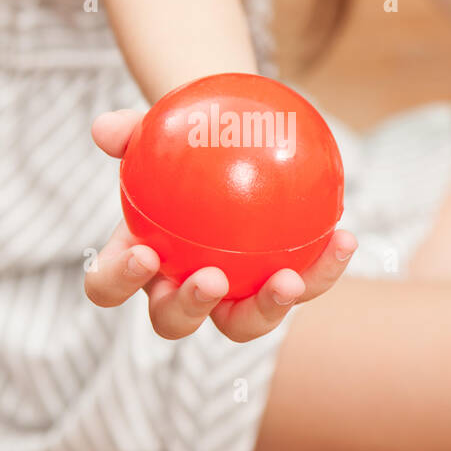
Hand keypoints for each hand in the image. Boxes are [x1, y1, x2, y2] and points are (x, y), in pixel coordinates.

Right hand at [83, 109, 356, 340]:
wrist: (224, 146)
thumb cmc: (180, 142)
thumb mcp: (153, 129)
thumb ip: (128, 131)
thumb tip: (105, 129)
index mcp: (137, 263)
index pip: (109, 286)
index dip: (119, 282)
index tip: (144, 253)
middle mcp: (178, 291)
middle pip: (175, 320)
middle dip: (192, 307)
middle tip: (212, 278)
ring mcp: (231, 297)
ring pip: (242, 322)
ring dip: (264, 308)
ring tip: (288, 280)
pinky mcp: (276, 288)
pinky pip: (301, 284)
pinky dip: (322, 268)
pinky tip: (345, 239)